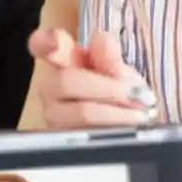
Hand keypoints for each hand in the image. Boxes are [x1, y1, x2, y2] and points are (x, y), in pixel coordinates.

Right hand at [28, 28, 155, 128]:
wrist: (129, 126)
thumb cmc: (118, 93)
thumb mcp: (119, 71)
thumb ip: (109, 57)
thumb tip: (99, 39)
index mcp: (63, 61)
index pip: (42, 45)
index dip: (44, 42)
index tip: (54, 42)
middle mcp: (51, 88)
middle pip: (66, 81)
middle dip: (106, 88)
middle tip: (135, 94)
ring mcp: (54, 116)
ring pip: (82, 111)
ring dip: (116, 112)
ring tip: (139, 114)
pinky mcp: (65, 141)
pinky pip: (90, 135)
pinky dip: (115, 128)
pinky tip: (130, 127)